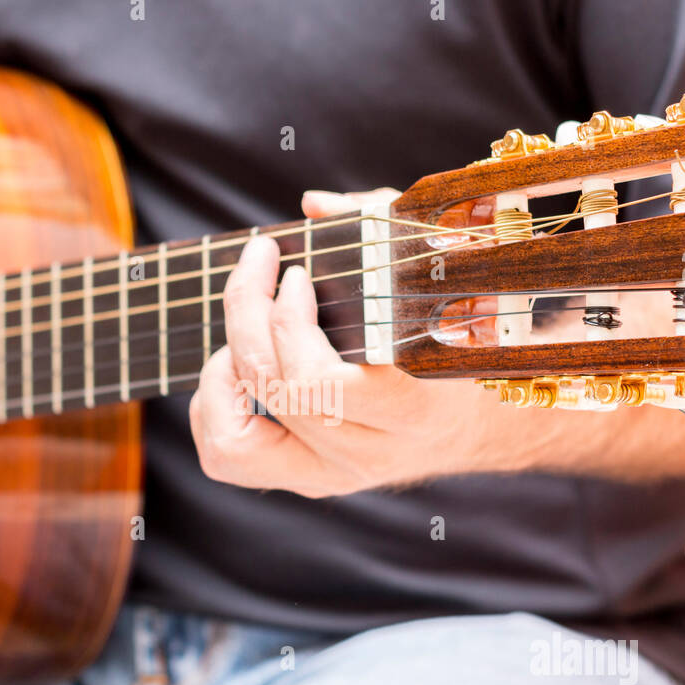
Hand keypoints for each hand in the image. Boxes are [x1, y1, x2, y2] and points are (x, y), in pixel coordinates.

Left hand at [189, 189, 511, 497]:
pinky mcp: (301, 479)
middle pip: (278, 394)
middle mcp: (367, 453)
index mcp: (412, 409)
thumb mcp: (438, 274)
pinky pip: (226, 457)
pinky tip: (234, 364)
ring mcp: (330, 475)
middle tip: (260, 265)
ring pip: (236, 441)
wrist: (472, 424)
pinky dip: (211, 407)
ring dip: (222, 371)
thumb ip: (384, 228)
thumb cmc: (456, 337)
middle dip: (250, 316)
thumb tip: (314, 205)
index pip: (327, 385)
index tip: (297, 273)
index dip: (292, 327)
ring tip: (245, 328)